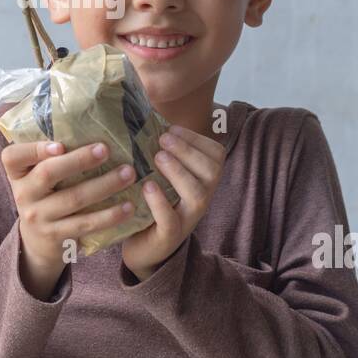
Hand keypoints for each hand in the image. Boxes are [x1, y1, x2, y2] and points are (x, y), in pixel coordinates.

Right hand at [1, 137, 137, 292]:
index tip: (60, 145)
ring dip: (104, 185)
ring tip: (128, 174)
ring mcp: (38, 217)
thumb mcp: (35, 175)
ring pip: (74, 199)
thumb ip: (49, 154)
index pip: (13, 157)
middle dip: (79, 160)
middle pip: (48, 173)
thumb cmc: (44, 195)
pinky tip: (128, 206)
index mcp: (17, 173)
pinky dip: (109, 215)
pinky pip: (86, 224)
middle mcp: (23, 194)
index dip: (35, 149)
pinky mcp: (56, 236)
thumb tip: (87, 120)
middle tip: (106, 149)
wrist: (37, 242)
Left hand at [120, 126, 226, 280]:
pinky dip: (160, 201)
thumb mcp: (160, 173)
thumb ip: (160, 148)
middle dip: (189, 151)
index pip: (215, 155)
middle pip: (211, 172)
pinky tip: (147, 185)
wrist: (141, 247)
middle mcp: (200, 198)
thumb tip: (143, 110)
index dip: (196, 139)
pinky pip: (171, 220)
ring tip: (158, 157)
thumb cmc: (150, 202)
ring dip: (178, 172)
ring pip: (197, 195)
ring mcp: (187, 219)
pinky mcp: (169, 237)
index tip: (171, 128)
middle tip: (163, 139)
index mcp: (202, 181)